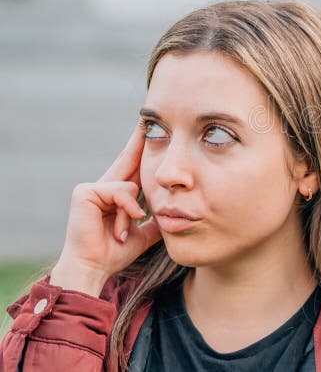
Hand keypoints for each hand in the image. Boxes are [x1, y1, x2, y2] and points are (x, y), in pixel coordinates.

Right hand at [50, 121, 161, 295]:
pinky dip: (126, 209)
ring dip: (132, 212)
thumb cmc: (114, 253)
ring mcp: (92, 188)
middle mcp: (104, 187)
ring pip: (130, 186)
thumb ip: (155, 221)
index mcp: (117, 195)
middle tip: (148, 117)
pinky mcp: (85, 192)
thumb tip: (172, 214)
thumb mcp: (142, 232)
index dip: (142, 148)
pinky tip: (121, 227)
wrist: (94, 267)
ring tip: (121, 232)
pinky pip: (120, 192)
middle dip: (139, 139)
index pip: (133, 167)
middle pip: (128, 159)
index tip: (151, 130)